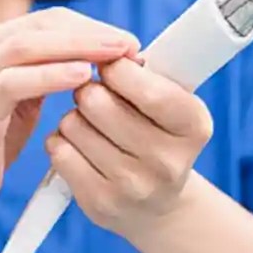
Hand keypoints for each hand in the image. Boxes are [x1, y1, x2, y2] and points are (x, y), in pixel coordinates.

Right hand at [0, 8, 139, 218]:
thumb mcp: (23, 100)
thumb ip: (49, 73)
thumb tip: (102, 58)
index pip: (52, 20)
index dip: (94, 27)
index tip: (130, 42)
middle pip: (43, 25)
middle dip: (92, 32)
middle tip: (131, 44)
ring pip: (28, 46)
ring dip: (77, 47)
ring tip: (115, 54)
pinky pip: (13, 83)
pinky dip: (50, 75)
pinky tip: (82, 77)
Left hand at [45, 56, 213, 236]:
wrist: (158, 205)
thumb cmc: (160, 135)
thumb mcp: (174, 104)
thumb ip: (149, 75)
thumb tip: (109, 48)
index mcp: (194, 126)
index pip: (149, 89)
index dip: (117, 68)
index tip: (110, 65)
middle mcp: (167, 161)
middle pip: (98, 103)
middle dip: (89, 89)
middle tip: (95, 94)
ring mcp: (133, 186)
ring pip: (72, 124)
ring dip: (73, 116)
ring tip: (90, 123)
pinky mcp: (100, 203)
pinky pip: (59, 151)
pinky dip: (60, 140)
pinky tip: (78, 145)